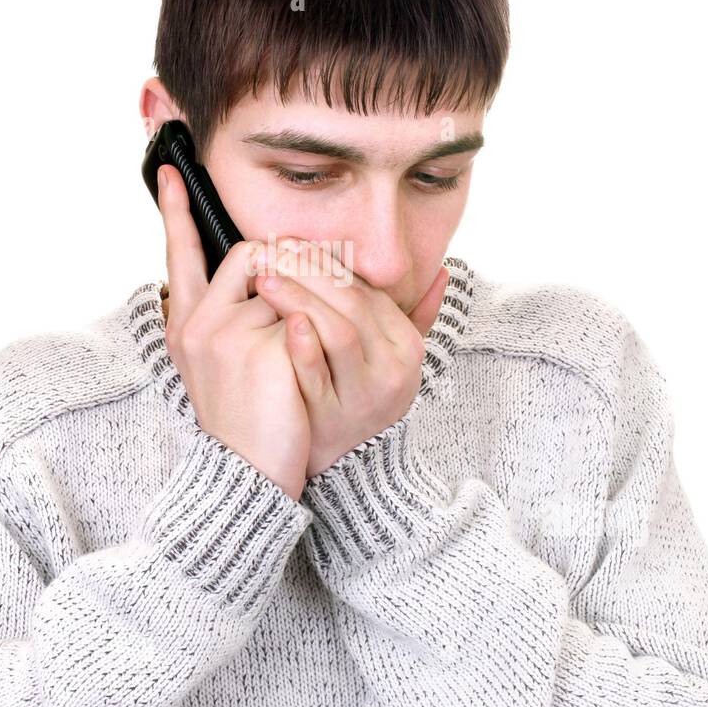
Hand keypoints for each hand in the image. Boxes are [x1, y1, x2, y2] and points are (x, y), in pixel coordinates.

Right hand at [157, 166, 310, 501]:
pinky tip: (314, 364)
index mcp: (187, 325)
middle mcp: (199, 324)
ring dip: (312, 303)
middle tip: (308, 299)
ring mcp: (229, 336)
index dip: (175, 212)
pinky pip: (309, 314)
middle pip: (252, 254)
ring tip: (312, 340)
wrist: (250, 475)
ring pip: (287, 280)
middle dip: (290, 267)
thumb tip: (268, 270)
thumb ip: (240, 316)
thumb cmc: (247, 420)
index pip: (180, 254)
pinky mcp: (264, 350)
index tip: (171, 173)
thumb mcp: (229, 364)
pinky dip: (322, 334)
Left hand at [253, 238, 448, 476]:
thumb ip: (417, 314)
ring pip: (338, 333)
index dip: (325, 262)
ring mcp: (364, 395)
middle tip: (267, 251)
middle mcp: (393, 369)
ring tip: (264, 277)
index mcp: (405, 346)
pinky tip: (280, 320)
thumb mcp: (392, 358)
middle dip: (308, 271)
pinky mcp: (332, 418)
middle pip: (352, 304)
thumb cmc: (360, 395)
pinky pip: (316, 376)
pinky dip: (300, 346)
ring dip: (300, 298)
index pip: (365, 290)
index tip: (289, 243)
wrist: (345, 464)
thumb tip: (443, 273)